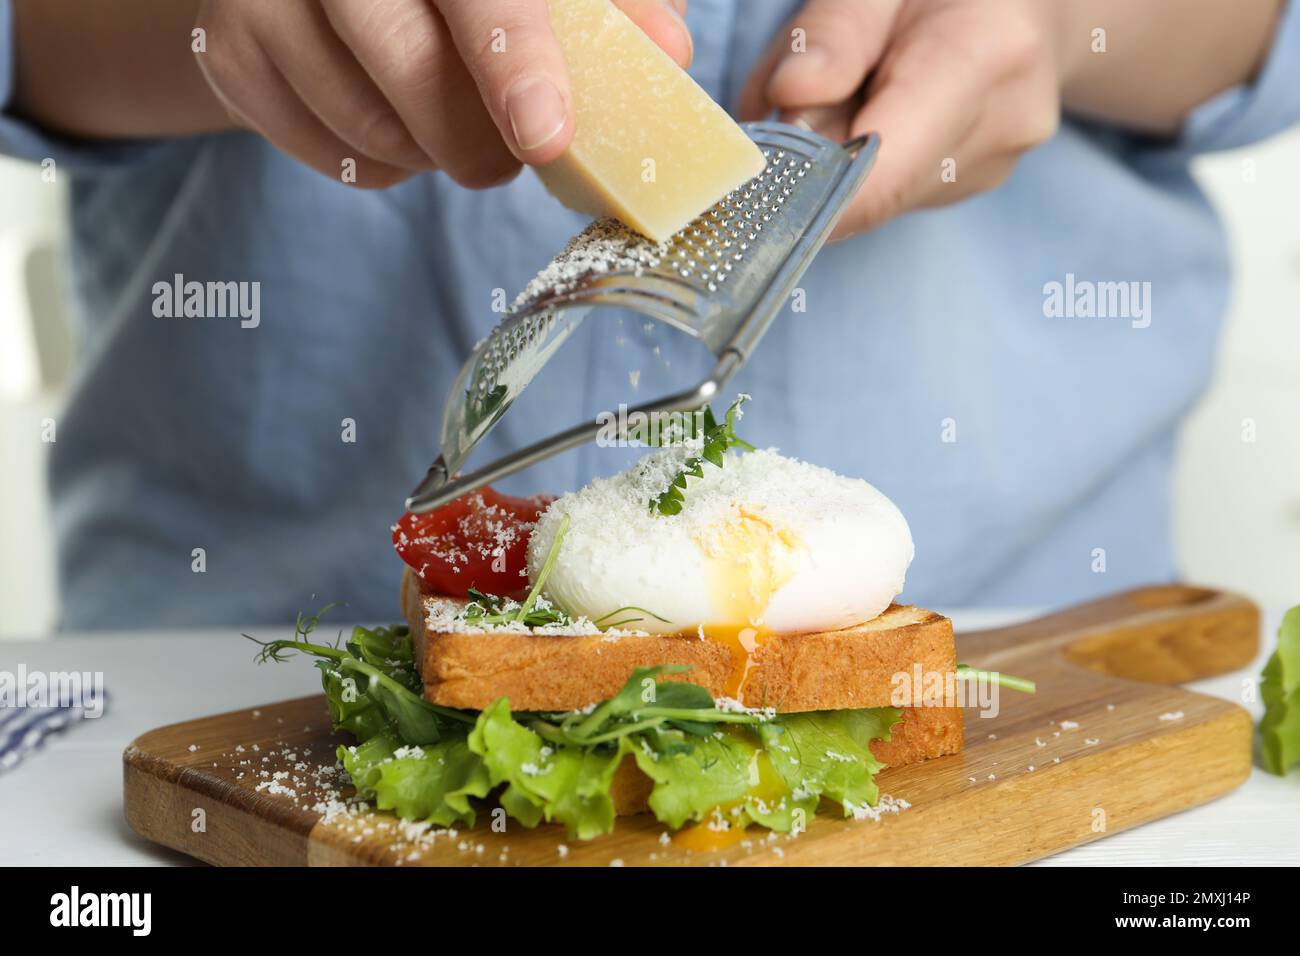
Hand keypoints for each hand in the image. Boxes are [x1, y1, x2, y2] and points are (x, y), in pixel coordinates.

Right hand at [193, 0, 692, 188]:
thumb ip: (606, 4)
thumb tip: (669, 53)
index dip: (512, 57)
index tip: (548, 136)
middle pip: (404, 61)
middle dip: (475, 139)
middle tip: (513, 158)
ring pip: (364, 121)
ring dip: (430, 153)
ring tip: (450, 126)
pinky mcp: (228, 49)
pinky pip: (324, 150)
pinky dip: (379, 164)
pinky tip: (397, 126)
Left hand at [739, 0, 1064, 237]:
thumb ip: (835, 31)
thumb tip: (789, 95)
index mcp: (983, 58)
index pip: (882, 174)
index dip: (808, 190)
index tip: (756, 175)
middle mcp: (1000, 126)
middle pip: (870, 186)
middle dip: (814, 154)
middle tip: (800, 92)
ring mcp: (993, 165)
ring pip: (876, 192)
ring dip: (836, 153)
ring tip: (852, 84)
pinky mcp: (975, 181)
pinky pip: (894, 187)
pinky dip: (863, 156)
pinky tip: (877, 105)